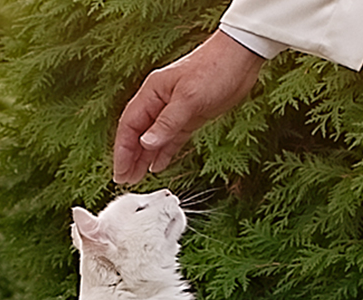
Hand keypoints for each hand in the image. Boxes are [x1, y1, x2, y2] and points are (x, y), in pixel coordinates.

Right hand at [112, 30, 264, 183]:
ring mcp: (175, 109)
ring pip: (153, 138)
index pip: (129, 126)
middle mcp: (160, 101)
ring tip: (137, 177)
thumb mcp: (189, 98)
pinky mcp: (190, 116)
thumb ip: (167, 123)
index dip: (122, 150)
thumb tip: (146, 143)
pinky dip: (163, 152)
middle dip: (129, 157)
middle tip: (125, 179)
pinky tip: (158, 164)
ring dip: (144, 157)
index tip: (120, 171)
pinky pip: (171, 138)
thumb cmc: (215, 68)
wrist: (242, 56)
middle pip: (137, 134)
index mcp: (152, 93)